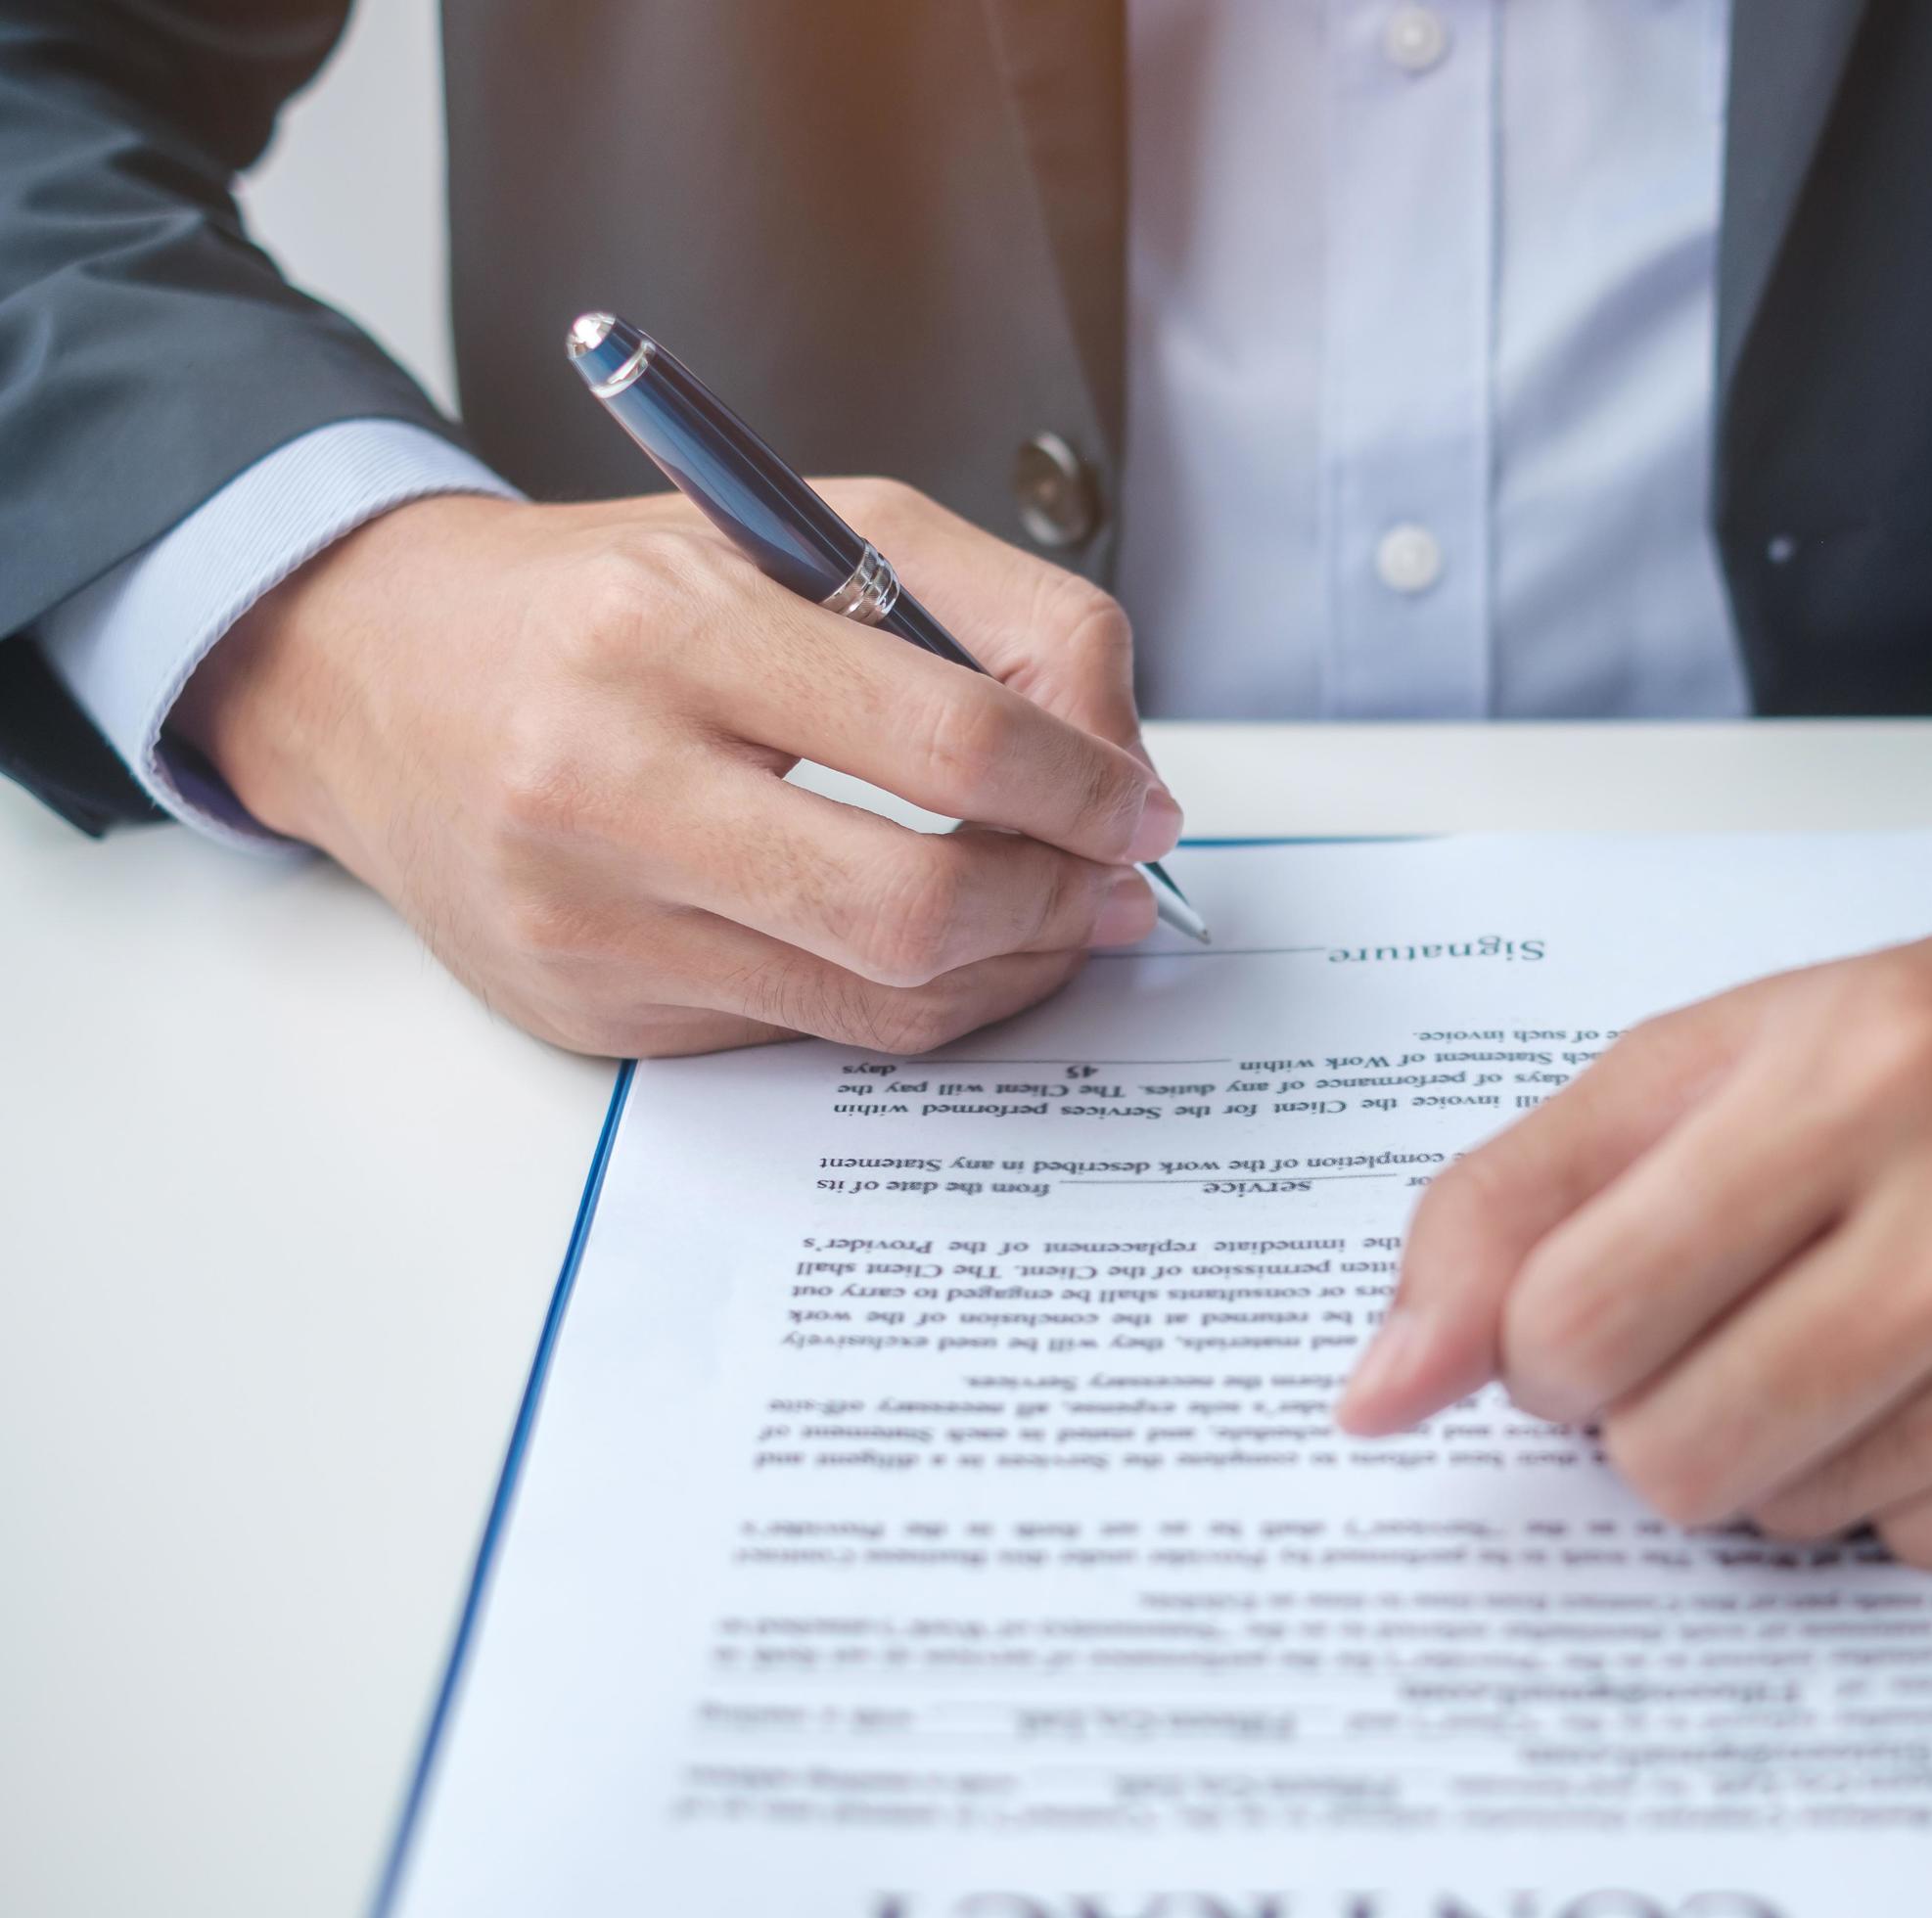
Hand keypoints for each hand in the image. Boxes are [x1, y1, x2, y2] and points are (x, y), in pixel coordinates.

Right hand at [175, 481, 1176, 1056]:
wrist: (377, 677)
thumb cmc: (613, 598)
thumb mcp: (806, 529)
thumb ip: (998, 611)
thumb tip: (1119, 765)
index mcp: (665, 626)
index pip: (950, 740)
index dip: (1085, 788)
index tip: (1138, 807)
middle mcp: (605, 780)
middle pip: (916, 907)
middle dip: (1057, 904)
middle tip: (1111, 880)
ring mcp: (591, 919)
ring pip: (880, 1000)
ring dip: (1012, 965)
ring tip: (1057, 912)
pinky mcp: (594, 1011)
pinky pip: (813, 1033)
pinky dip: (912, 997)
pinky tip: (946, 946)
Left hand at [1336, 908, 1931, 1570]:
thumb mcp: (1707, 1059)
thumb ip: (1513, 1206)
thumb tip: (1376, 1394)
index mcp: (1867, 1066)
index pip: (1579, 1319)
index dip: (1546, 1348)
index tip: (1592, 1314)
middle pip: (1682, 1454)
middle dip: (1661, 1413)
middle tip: (1732, 1324)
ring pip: (1807, 1521)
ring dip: (1795, 1448)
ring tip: (1876, 1326)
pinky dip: (1924, 1489)